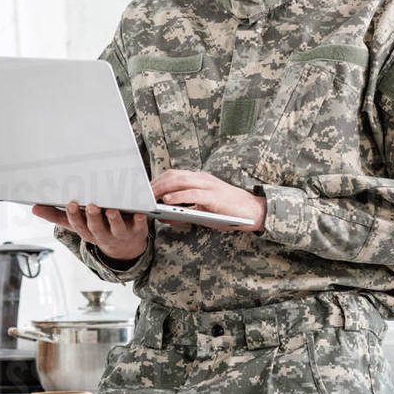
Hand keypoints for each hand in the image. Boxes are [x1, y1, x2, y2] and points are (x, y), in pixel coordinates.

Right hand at [30, 201, 148, 259]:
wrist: (125, 248)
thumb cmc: (97, 230)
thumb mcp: (77, 225)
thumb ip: (56, 216)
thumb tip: (34, 208)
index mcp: (87, 232)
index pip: (78, 225)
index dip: (75, 216)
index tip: (71, 204)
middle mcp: (102, 235)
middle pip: (96, 228)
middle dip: (92, 218)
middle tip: (91, 206)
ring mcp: (120, 233)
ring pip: (116, 228)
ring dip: (113, 219)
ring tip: (111, 209)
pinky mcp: (137, 230)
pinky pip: (139, 226)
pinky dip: (140, 220)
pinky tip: (139, 213)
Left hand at [150, 169, 265, 231]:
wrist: (253, 211)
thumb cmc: (228, 212)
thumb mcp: (202, 212)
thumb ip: (183, 213)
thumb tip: (163, 217)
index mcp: (199, 179)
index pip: (173, 175)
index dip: (156, 180)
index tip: (142, 189)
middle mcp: (202, 179)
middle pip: (173, 175)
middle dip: (155, 184)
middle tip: (140, 193)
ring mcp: (208, 185)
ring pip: (180, 181)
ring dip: (162, 188)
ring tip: (149, 197)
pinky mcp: (214, 196)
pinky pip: (193, 193)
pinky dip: (178, 196)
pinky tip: (167, 201)